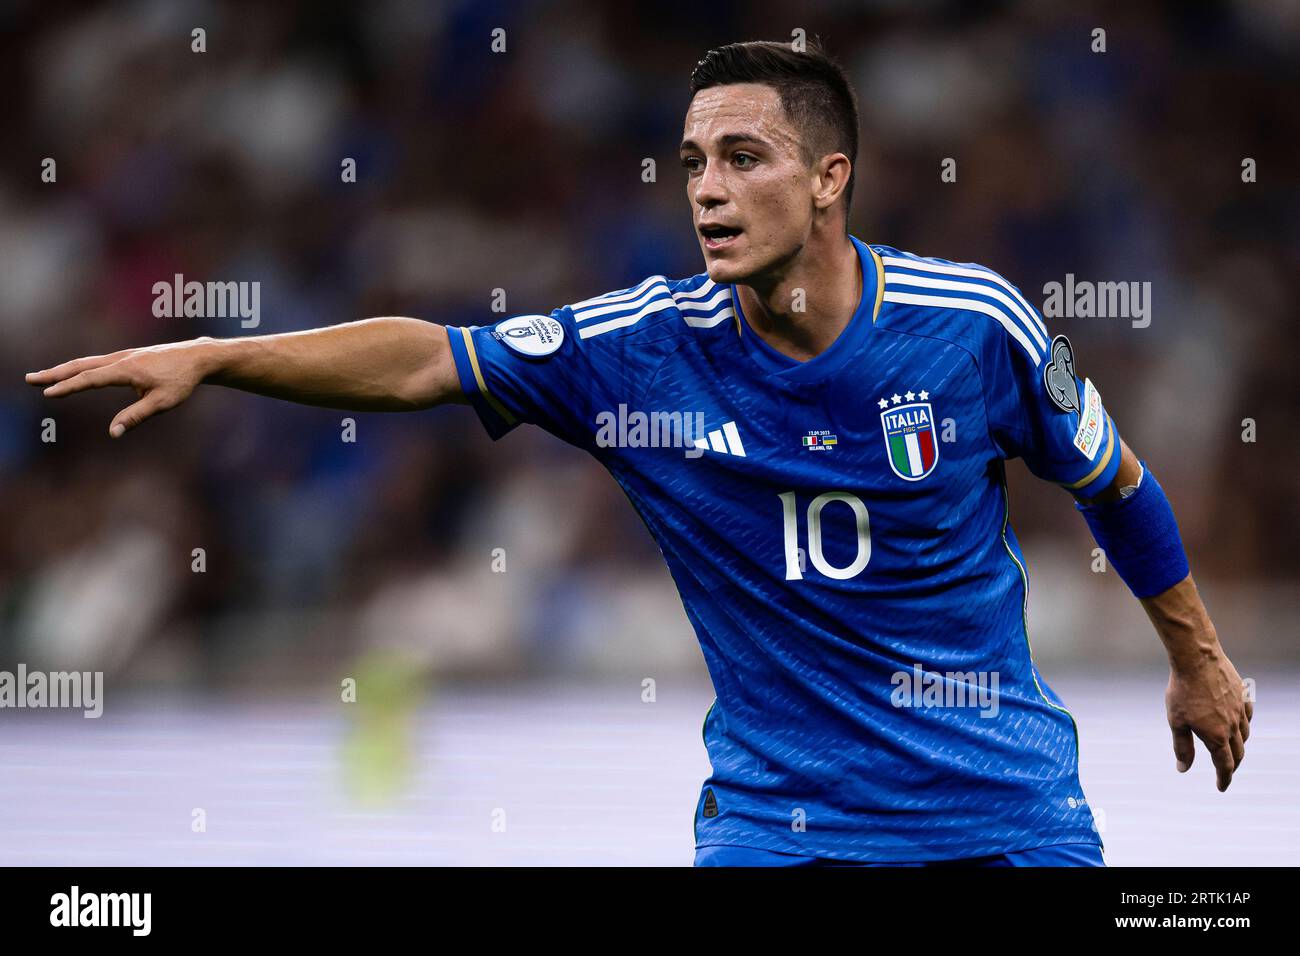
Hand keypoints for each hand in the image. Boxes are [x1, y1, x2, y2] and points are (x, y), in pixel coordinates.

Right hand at [25, 338, 214, 437]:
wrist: (197, 357)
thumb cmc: (181, 381)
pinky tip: (73, 373)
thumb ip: (136, 416)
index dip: (68, 387)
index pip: (90, 379)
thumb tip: (113, 433)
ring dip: (63, 369)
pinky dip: (79, 367)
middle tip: (29, 379)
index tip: (47, 392)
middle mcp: (120, 359)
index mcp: (126, 369)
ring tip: (43, 376)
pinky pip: (97, 362)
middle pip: (81, 366)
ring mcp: (123, 356)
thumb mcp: (163, 402)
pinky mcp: (127, 356)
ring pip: (87, 362)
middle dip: (55, 374)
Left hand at [1166, 644, 1251, 791]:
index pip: (1224, 765)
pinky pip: (1248, 716)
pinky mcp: (1243, 696)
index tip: (1221, 787)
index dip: (1224, 778)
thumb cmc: (1182, 690)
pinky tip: (1238, 724)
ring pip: (1245, 735)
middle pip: (1238, 753)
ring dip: (1239, 746)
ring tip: (1230, 749)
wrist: (1197, 659)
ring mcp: (1240, 710)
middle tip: (1226, 771)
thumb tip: (1183, 769)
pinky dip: (1244, 726)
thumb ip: (1182, 747)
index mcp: (1216, 736)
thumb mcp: (1176, 721)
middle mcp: (1232, 726)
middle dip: (1232, 766)